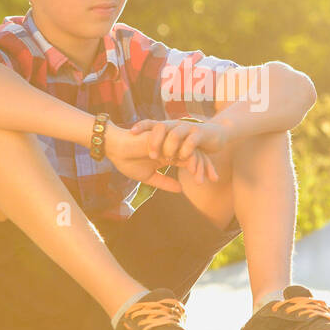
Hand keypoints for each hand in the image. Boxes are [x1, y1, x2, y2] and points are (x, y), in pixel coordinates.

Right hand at [101, 121, 216, 192]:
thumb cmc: (127, 162)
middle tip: (215, 179)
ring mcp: (168, 141)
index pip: (190, 160)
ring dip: (198, 163)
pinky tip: (191, 167)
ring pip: (190, 149)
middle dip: (206, 166)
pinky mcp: (164, 138)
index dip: (201, 170)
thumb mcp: (149, 177)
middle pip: (195, 154)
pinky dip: (187, 156)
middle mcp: (171, 146)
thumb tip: (181, 190)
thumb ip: (165, 182)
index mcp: (169, 154)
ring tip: (200, 178)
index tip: (211, 181)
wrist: (114, 150)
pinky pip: (179, 146)